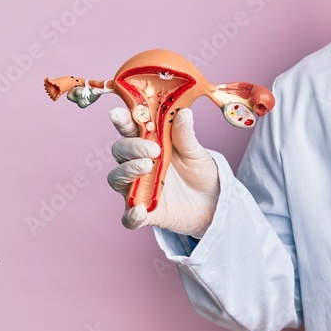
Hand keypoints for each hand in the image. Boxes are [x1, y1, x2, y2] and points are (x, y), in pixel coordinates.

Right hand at [107, 107, 219, 236]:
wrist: (213, 201)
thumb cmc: (199, 172)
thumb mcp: (196, 152)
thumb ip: (185, 135)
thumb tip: (183, 113)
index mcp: (149, 144)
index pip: (129, 129)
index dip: (121, 120)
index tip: (118, 114)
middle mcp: (138, 164)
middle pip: (120, 151)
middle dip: (131, 147)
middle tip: (153, 149)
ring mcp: (139, 188)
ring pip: (117, 179)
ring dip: (127, 171)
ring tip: (147, 166)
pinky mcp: (145, 213)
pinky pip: (129, 217)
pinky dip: (131, 215)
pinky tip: (140, 211)